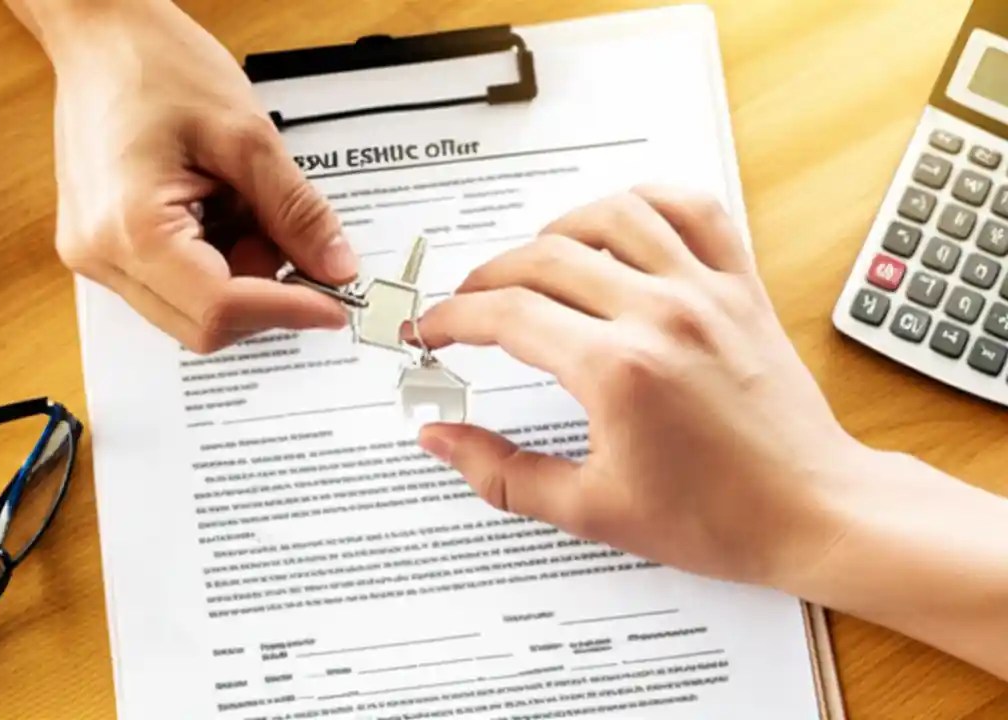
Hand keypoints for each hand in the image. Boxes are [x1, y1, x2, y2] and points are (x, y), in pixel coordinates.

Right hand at [12, 0, 356, 351]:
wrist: (101, 34)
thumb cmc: (155, 64)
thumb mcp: (247, 136)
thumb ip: (296, 212)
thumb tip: (336, 268)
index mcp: (129, 228)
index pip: (221, 309)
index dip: (288, 310)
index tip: (334, 303)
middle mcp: (101, 256)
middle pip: (203, 326)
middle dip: (262, 294)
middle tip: (292, 241)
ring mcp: (96, 256)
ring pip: (190, 311)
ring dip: (239, 278)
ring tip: (245, 207)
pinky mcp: (103, 248)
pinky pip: (172, 286)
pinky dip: (214, 265)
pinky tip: (220, 212)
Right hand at [414, 187, 862, 589]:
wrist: (813, 512)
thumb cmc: (718, 518)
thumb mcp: (591, 509)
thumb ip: (502, 472)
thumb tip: (441, 439)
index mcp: (618, 370)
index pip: (507, 315)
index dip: (454, 318)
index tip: (434, 330)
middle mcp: (660, 315)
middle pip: (544, 258)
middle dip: (487, 277)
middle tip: (468, 304)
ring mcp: (706, 292)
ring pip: (612, 214)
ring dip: (557, 229)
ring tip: (534, 261)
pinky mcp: (740, 287)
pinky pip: (692, 208)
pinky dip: (647, 200)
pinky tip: (619, 223)